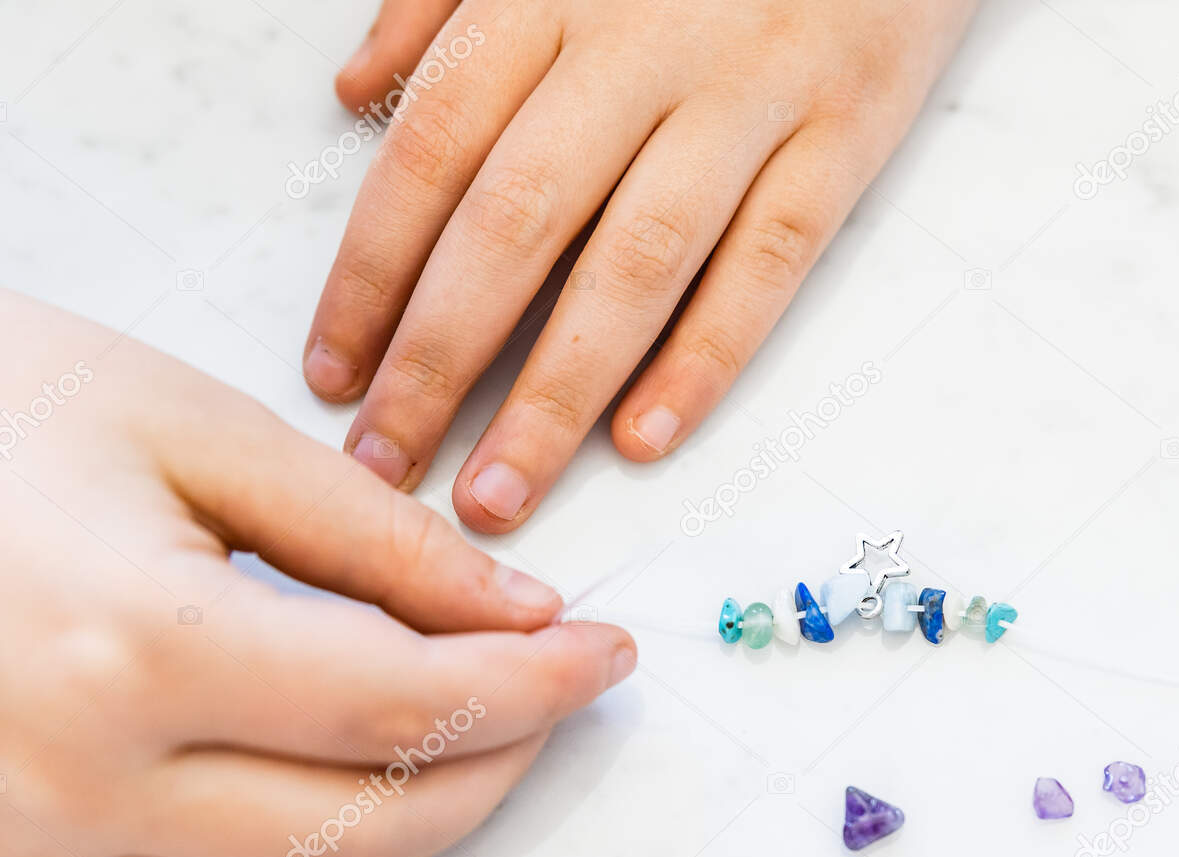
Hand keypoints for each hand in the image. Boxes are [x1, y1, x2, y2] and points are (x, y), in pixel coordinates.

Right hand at [0, 260, 634, 856]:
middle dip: (495, 766)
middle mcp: (73, 780)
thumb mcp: (204, 433)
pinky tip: (327, 797)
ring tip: (449, 742)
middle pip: (365, 833)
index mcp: (129, 648)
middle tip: (546, 690)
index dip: (532, 685)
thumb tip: (517, 609)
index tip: (602, 652)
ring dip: (404, 840)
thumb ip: (379, 540)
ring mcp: (31, 844)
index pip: (401, 707)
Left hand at [305, 0, 976, 527]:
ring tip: (499, 491)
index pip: (434, 148)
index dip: (372, 272)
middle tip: (388, 463)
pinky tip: (643, 440)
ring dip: (557, 392)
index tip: (332, 373)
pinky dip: (707, 357)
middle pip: (518, 220)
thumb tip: (353, 91)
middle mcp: (644, 42)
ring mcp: (751, 93)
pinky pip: (769, 263)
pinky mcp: (845, 135)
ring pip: (637, 261)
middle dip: (440, 358)